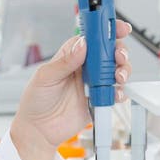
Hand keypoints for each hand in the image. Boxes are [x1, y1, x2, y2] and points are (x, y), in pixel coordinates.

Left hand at [10, 21, 131, 159]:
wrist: (38, 131)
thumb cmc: (36, 102)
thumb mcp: (45, 77)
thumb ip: (64, 61)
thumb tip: (82, 45)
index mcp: (71, 56)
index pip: (92, 37)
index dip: (107, 30)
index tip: (119, 28)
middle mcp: (85, 68)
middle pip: (109, 52)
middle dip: (119, 51)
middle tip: (119, 57)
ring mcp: (93, 84)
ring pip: (116, 70)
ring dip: (123, 70)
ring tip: (118, 77)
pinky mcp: (99, 100)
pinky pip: (115, 93)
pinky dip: (120, 92)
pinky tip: (115, 94)